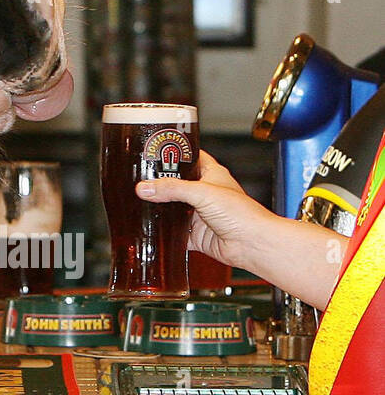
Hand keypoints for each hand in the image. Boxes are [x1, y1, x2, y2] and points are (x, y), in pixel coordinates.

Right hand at [135, 150, 273, 267]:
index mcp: (212, 175)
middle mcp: (206, 193)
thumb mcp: (202, 192)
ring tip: (141, 201)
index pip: (192, 157)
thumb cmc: (243, 215)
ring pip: (174, 208)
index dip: (176, 152)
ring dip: (161, 208)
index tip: (156, 149)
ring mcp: (200, 215)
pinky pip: (175, 232)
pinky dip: (165, 232)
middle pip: (178, 184)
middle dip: (161, 183)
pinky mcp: (197, 234)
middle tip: (141, 178)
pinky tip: (153, 228)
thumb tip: (145, 187)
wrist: (252, 245)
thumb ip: (171, 188)